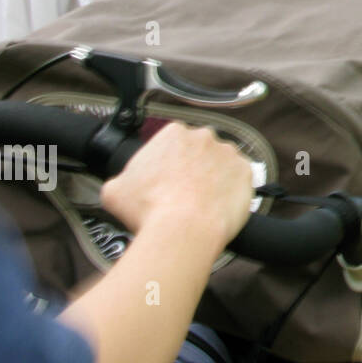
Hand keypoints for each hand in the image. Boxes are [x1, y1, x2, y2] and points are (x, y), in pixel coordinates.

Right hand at [100, 121, 254, 253]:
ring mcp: (229, 153)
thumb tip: (122, 184)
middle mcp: (204, 137)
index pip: (171, 142)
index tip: (164, 180)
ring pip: (220, 164)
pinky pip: (239, 180)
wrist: (185, 229)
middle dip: (191, 168)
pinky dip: (231, 191)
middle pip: (198, 151)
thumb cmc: (150, 209)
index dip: (166, 163)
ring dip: (213, 178)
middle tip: (181, 192)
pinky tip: (217, 206)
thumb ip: (121, 178)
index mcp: (173, 133)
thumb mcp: (115, 190)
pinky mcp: (246, 172)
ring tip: (200, 203)